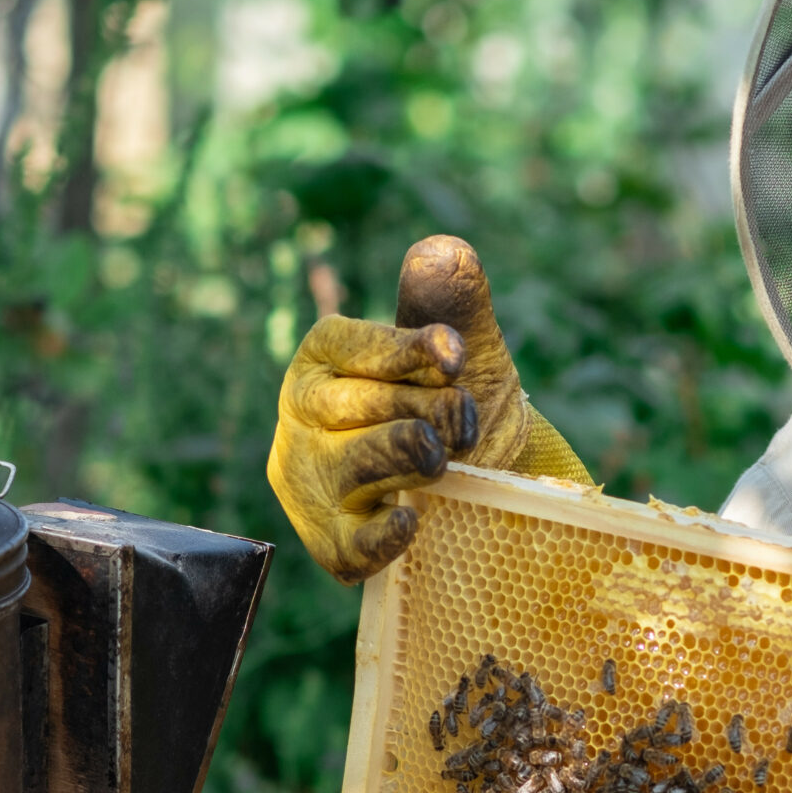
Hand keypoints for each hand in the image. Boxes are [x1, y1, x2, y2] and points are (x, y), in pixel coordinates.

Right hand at [265, 236, 540, 584]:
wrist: (487, 487)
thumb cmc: (460, 405)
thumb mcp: (468, 348)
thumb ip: (453, 297)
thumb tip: (441, 251)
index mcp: (325, 355)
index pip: (352, 345)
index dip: (406, 350)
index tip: (454, 355)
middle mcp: (303, 414)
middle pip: (358, 404)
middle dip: (427, 409)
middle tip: (465, 420)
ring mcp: (311, 480)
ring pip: (355, 465)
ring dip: (411, 455)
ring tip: (441, 456)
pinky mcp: (330, 541)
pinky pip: (348, 541)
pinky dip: (382, 533)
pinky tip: (410, 518)